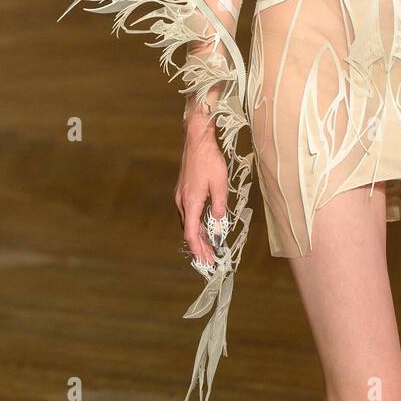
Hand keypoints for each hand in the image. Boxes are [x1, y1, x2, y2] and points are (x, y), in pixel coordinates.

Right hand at [174, 114, 228, 268]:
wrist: (196, 140)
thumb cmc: (209, 160)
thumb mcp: (220, 184)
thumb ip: (219, 206)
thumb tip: (219, 224)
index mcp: (190, 202)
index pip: (191, 234)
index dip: (198, 249)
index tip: (205, 260)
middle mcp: (182, 201)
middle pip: (188, 231)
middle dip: (199, 246)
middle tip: (209, 260)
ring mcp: (180, 195)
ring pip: (187, 222)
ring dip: (197, 236)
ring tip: (208, 247)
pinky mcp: (183, 190)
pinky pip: (188, 213)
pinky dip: (195, 224)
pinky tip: (203, 227)